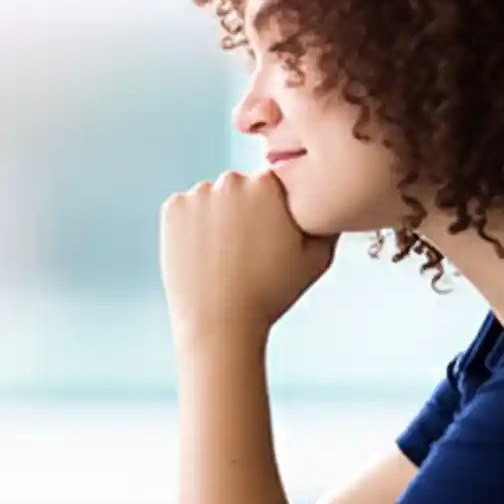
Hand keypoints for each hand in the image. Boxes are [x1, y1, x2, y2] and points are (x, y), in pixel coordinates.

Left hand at [159, 170, 336, 344]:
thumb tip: (331, 197)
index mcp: (268, 184)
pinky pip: (184, 209)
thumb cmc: (270, 293)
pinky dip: (190, 225)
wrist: (220, 322)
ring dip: (215, 216)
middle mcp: (231, 181)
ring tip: (222, 255)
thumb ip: (327, 219)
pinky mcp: (172, 209)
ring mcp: (197, 193)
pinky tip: (202, 253)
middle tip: (244, 250)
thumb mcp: (317, 258)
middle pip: (238, 188)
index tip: (267, 239)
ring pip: (210, 198)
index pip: (271, 185)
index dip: (271, 213)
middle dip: (242, 210)